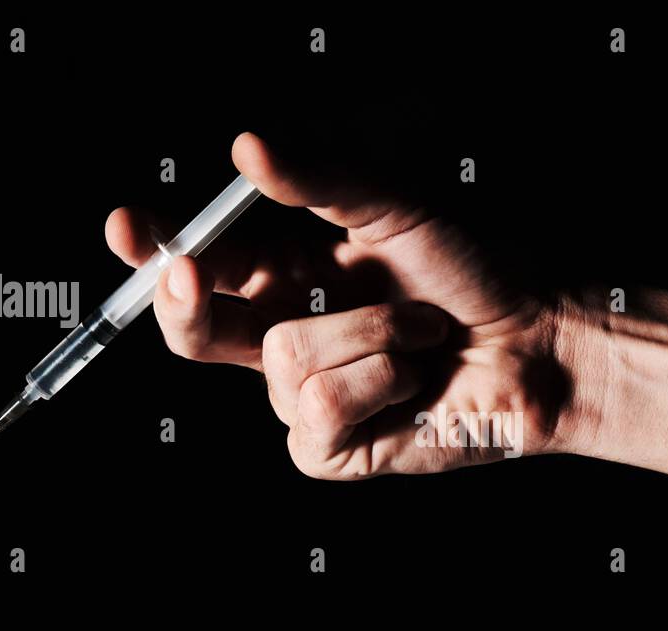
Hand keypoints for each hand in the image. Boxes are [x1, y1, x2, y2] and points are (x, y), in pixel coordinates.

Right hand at [105, 132, 585, 478]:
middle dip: (188, 300)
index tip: (128, 225)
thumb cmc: (474, 267)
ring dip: (367, 332)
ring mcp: (303, 392)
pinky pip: (316, 410)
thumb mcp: (395, 205)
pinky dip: (377, 384)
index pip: (199, 258)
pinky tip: (412, 382)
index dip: (153, 244)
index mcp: (284, 269)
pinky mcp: (329, 447)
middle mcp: (283, 330)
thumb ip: (319, 178)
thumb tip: (246, 146)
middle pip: (193, 328)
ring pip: (279, 360)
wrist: (539, 342)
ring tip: (422, 332)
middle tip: (190, 270)